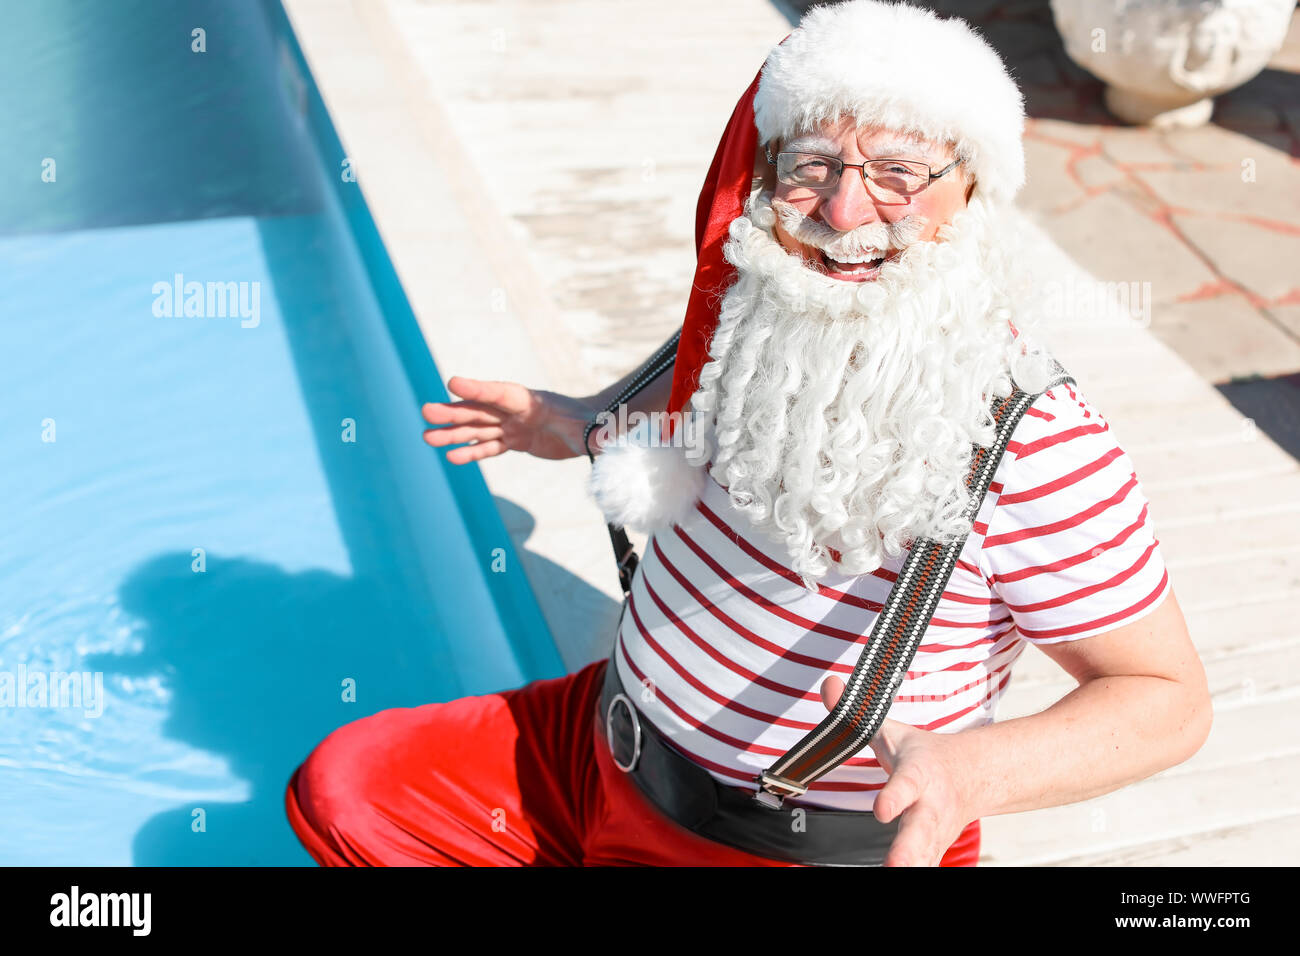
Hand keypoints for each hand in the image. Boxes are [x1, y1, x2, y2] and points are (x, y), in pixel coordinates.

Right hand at [421, 377, 595, 463]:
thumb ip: (594, 434)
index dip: (477, 389)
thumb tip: (603, 440)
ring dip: (453, 434)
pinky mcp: (517, 441)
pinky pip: (489, 447)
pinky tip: (451, 457)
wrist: (595, 428)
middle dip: (452, 412)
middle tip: (425, 411)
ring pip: (478, 429)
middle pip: (480, 411)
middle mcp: (518, 411)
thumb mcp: (594, 430)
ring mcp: (514, 426)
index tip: (452, 383)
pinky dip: (471, 452)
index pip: (501, 394)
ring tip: (427, 438)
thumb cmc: (594, 424)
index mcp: (533, 401)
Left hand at [820, 675, 976, 866]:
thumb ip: (856, 713)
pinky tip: (894, 878)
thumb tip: (828, 684)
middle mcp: (930, 808)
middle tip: (894, 867)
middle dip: (907, 852)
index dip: (895, 797)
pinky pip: (924, 867)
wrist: (974, 776)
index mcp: (919, 774)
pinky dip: (912, 873)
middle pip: (920, 832)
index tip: (882, 810)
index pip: (906, 785)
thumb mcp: (891, 729)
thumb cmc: (924, 756)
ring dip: (911, 867)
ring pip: (925, 858)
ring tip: (893, 875)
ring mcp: (935, 834)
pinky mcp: (933, 852)